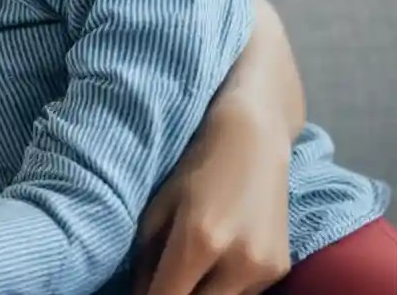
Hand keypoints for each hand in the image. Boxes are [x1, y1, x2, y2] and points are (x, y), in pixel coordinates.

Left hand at [135, 105, 291, 294]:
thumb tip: (140, 293)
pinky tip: (212, 266)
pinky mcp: (280, 269)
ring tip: (184, 273)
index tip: (139, 293)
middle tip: (160, 282)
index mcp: (200, 241)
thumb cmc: (196, 168)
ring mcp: (264, 269)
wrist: (254, 141)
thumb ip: (146, 259)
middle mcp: (238, 261)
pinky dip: (222, 289)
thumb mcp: (159, 208)